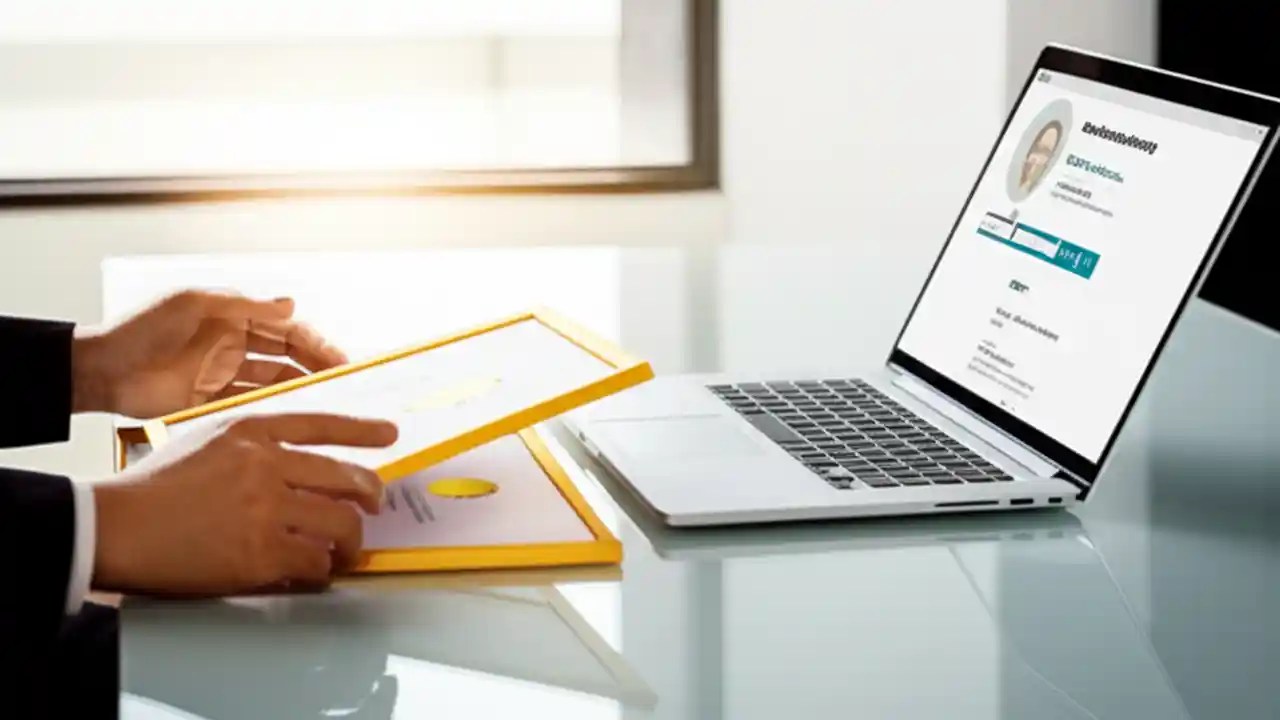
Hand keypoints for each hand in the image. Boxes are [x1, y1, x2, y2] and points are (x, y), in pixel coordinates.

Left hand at [73, 290, 347, 418]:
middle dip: (317, 368)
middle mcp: (234, 344)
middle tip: (345, 387)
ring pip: (274, 382)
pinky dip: (271, 410)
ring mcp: (224, 374)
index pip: (286, 329)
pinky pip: (251, 404)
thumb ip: (242, 305)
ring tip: (325, 406)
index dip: (316, 344)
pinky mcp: (211, 401)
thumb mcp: (193, 305)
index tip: (342, 361)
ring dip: (299, 391)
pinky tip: (291, 420)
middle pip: (287, 356)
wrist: (100, 370)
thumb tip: (290, 303)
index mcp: (232, 316)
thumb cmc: (141, 330)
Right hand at [93, 413, 397, 594]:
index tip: (391, 435)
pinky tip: (315, 571)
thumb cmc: (152, 488)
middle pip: (346, 477)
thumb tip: (294, 467)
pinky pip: (315, 561)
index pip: (321, 424)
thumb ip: (251, 447)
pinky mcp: (260, 552)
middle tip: (373, 508)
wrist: (116, 525)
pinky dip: (322, 570)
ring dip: (351, 541)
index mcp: (252, 431)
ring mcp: (267, 508)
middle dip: (370, 495)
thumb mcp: (205, 442)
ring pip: (341, 522)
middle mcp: (267, 464)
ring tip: (346, 550)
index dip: (362, 430)